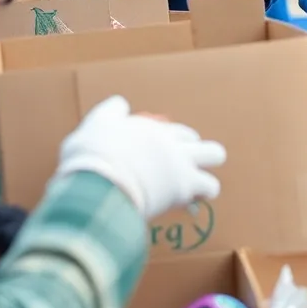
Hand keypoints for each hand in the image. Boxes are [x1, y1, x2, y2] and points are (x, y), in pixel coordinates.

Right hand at [52, 96, 226, 219]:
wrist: (98, 183)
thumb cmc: (90, 157)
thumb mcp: (95, 125)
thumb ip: (110, 113)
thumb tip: (120, 104)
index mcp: (151, 128)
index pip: (175, 133)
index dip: (173, 145)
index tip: (165, 158)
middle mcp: (171, 141)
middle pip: (199, 140)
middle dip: (196, 155)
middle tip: (183, 172)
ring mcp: (181, 161)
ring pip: (216, 154)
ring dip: (207, 167)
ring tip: (198, 187)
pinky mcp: (186, 185)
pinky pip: (210, 186)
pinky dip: (204, 194)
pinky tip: (192, 203)